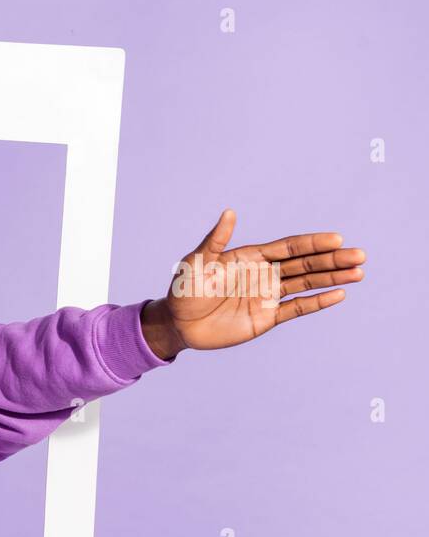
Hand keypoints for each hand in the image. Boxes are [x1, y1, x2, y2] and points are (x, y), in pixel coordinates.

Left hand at [146, 209, 366, 355]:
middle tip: (360, 256)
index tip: (337, 239)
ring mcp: (267, 296)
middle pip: (305, 265)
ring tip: (359, 273)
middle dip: (332, 260)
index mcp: (251, 257)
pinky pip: (296, 309)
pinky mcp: (265, 317)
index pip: (289, 248)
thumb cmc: (183, 289)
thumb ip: (215, 240)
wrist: (177, 324)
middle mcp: (264, 274)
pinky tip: (339, 295)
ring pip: (306, 284)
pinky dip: (317, 303)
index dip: (313, 243)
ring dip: (332, 278)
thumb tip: (229, 212)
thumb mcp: (197, 262)